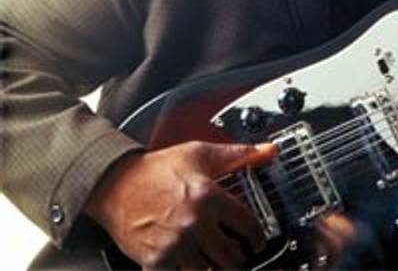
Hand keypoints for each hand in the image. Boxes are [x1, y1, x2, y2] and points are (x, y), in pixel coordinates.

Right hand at [85, 140, 276, 269]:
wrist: (116, 183)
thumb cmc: (158, 169)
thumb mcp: (201, 153)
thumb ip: (239, 154)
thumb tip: (269, 151)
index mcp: (208, 196)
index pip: (247, 225)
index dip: (257, 236)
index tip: (257, 241)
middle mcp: (194, 222)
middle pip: (230, 256)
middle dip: (237, 257)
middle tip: (237, 254)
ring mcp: (174, 244)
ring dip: (214, 267)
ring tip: (215, 260)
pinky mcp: (155, 261)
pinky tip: (190, 263)